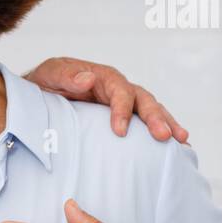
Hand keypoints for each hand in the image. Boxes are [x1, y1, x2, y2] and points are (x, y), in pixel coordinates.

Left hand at [24, 56, 187, 142]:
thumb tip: (88, 79)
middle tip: (165, 136)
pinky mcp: (123, 118)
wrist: (40, 92)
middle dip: (155, 118)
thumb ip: (66, 76)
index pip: (119, 91)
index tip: (119, 131)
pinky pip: (143, 124)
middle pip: (143, 100)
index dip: (122, 110)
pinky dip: (160, 132)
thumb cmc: (46, 82)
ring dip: (167, 124)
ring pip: (150, 111)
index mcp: (103, 77)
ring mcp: (123, 104)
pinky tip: (174, 148)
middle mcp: (118, 89)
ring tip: (181, 141)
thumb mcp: (50, 74)